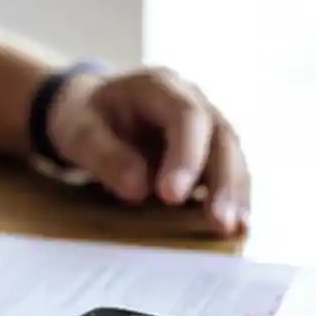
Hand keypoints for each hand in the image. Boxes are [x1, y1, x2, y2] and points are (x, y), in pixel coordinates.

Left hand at [46, 66, 249, 235]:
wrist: (89, 110)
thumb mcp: (77, 130)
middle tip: (218, 221)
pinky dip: (234, 198)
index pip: (186, 116)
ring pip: (233, 156)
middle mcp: (192, 100)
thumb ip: (105, 155)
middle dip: (222, 181)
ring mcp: (204, 125)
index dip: (185, 156)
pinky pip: (228, 172)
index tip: (172, 196)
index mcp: (159, 86)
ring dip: (235, 194)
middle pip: (221, 136)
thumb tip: (139, 190)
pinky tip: (237, 227)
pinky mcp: (206, 151)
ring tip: (232, 229)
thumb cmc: (83, 117)